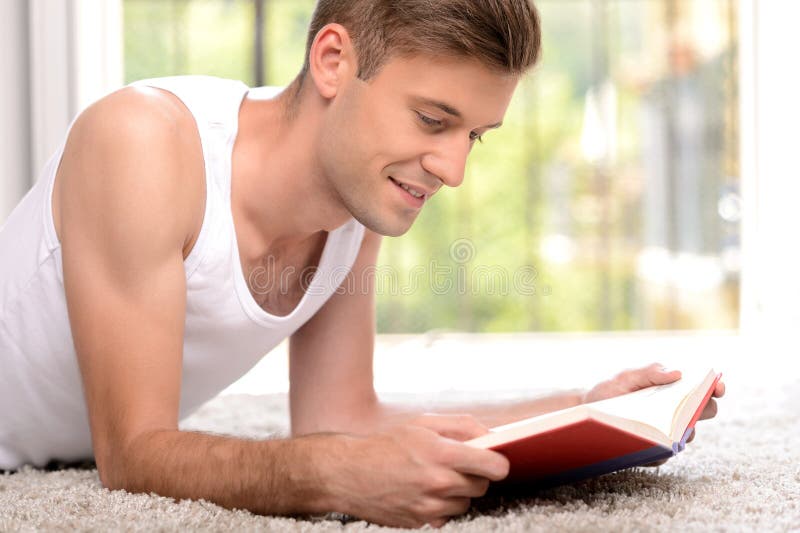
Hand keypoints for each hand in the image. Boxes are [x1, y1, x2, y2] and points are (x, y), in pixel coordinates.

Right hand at [319, 414, 509, 527]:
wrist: (348, 472)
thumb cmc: (386, 443)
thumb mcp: (423, 423)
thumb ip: (462, 426)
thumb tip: (492, 435)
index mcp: (442, 454)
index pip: (494, 466)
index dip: (499, 462)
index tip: (496, 460)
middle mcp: (439, 483)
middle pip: (482, 486)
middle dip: (474, 474)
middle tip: (455, 464)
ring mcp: (430, 507)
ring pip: (466, 502)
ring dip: (458, 491)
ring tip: (434, 477)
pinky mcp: (421, 523)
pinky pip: (446, 516)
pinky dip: (441, 505)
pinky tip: (423, 491)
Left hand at [582, 362, 725, 466]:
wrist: (588, 407)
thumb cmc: (612, 388)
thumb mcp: (628, 376)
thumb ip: (651, 371)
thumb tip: (678, 373)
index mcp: (674, 390)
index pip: (704, 390)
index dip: (715, 387)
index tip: (717, 387)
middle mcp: (677, 412)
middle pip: (704, 412)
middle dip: (704, 409)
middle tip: (694, 407)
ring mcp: (668, 432)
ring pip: (688, 436)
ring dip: (683, 432)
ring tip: (669, 428)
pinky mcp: (654, 450)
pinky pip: (664, 456)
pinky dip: (660, 452)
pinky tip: (650, 446)